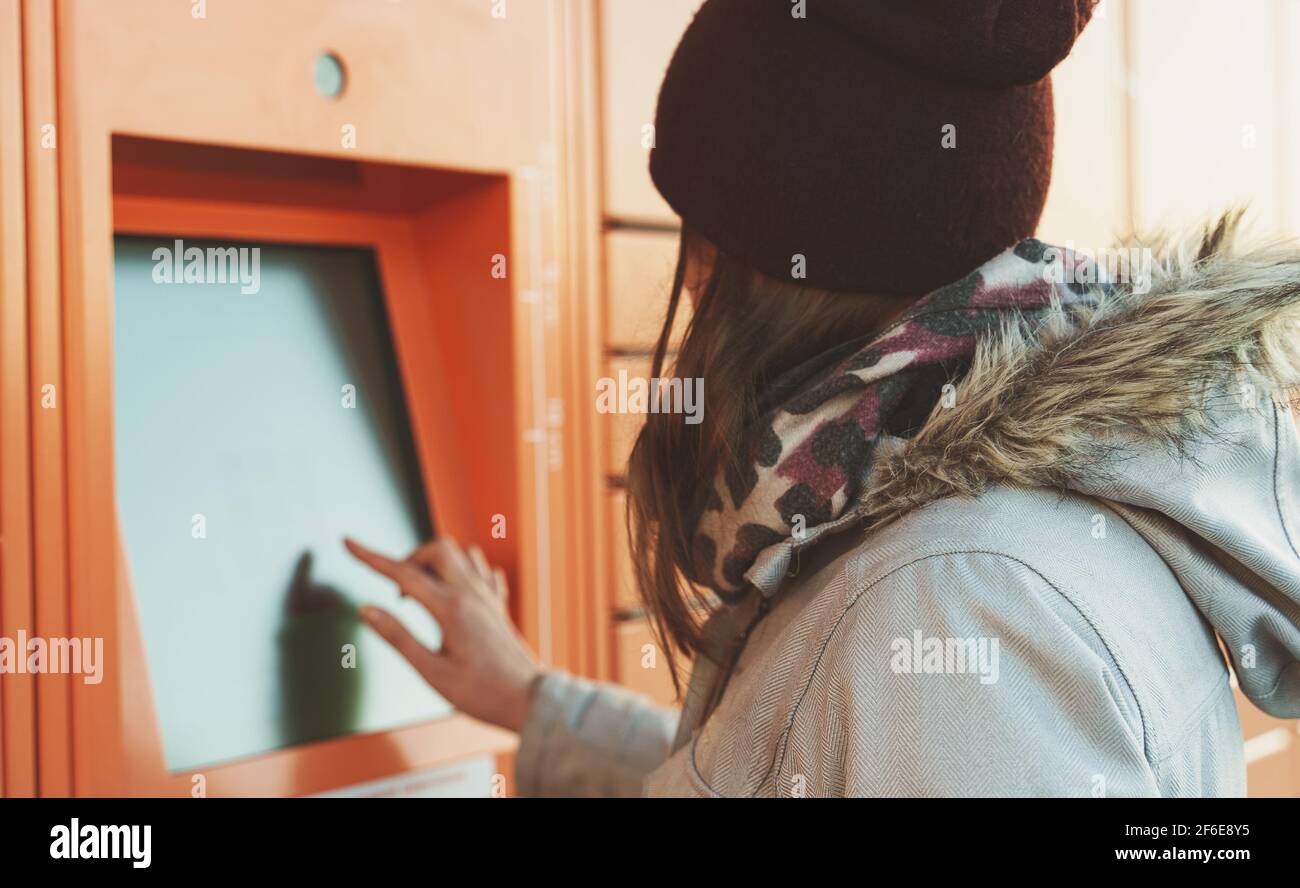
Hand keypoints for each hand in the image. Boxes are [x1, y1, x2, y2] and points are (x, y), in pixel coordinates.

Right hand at [344, 536, 541, 732]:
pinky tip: (457, 591)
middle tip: (397, 592)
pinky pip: (482, 571)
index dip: (371, 557)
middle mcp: (472, 594)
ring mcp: (489, 597)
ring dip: (436, 562)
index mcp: (451, 608)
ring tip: (422, 593)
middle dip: (409, 558)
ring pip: (462, 554)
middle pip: (437, 549)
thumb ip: (397, 637)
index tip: (349, 542)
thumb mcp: (431, 672)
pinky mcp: (499, 606)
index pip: (402, 573)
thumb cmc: (481, 693)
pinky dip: (464, 571)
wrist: (529, 701)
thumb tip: (366, 609)